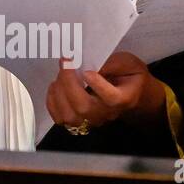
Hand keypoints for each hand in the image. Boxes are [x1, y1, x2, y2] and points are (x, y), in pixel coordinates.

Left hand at [45, 51, 165, 132]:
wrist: (130, 92)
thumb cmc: (128, 75)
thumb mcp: (128, 62)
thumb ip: (113, 62)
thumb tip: (89, 62)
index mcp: (124, 98)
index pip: (111, 99)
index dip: (98, 86)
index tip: (87, 71)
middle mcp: (107, 113)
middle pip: (84, 108)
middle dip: (69, 83)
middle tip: (66, 63)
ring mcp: (92, 120)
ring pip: (70, 116)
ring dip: (59, 92)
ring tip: (60, 75)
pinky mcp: (79, 121)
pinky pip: (60, 118)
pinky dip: (52, 101)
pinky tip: (56, 86)